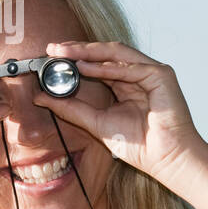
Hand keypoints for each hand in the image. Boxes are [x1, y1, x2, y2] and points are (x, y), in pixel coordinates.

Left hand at [34, 40, 207, 191]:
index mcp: (125, 84)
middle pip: (105, 54)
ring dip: (88, 52)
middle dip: (78, 49)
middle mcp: (138, 75)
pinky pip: (130, 67)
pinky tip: (85, 68)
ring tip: (64, 53)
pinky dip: (106, 67)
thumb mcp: (95, 123)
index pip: (97, 63)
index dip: (74, 58)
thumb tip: (41, 97)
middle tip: (53, 48)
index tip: (50, 56)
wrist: (166, 159)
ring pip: (116, 53)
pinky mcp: (161, 75)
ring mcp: (151, 73)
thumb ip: (70, 109)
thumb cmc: (140, 146)